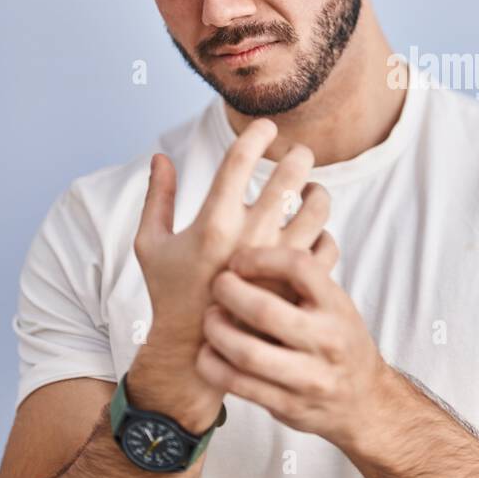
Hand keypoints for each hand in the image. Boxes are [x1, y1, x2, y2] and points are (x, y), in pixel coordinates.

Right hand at [126, 119, 327, 428]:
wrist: (195, 350)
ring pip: (318, 206)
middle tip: (298, 154)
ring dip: (317, 189)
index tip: (266, 127)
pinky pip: (328, 243)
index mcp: (214, 222)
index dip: (256, 134)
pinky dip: (324, 230)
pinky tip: (312, 229)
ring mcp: (279, 261)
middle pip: (290, 175)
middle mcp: (251, 236)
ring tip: (309, 189)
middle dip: (299, 155)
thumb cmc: (169, 292)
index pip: (240, 160)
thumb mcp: (150, 245)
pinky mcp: (298, 284)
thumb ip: (157, 198)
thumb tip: (160, 156)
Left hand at [195, 241, 393, 449]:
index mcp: (337, 307)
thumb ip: (305, 280)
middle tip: (217, 284)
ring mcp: (309, 377)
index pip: (300, 268)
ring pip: (247, 352)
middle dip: (229, 293)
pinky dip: (213, 366)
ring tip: (210, 318)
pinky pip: (239, 385)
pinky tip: (207, 352)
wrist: (364, 400)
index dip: (261, 257)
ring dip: (216, 331)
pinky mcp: (288, 405)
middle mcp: (326, 340)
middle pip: (265, 311)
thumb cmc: (340, 341)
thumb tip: (263, 231)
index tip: (238, 259)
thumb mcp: (336, 304)